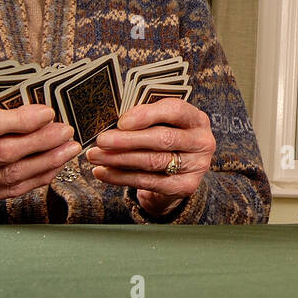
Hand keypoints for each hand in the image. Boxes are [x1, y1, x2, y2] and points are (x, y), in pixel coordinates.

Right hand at [0, 105, 79, 219]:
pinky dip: (38, 177)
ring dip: (47, 161)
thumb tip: (35, 111)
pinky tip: (55, 165)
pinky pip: (12, 190)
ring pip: (12, 175)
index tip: (47, 113)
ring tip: (69, 148)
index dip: (19, 119)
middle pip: (3, 153)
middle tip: (65, 131)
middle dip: (41, 141)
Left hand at [85, 99, 215, 217]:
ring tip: (95, 156)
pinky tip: (103, 172)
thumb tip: (113, 119)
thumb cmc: (166, 139)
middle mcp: (202, 142)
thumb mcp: (163, 124)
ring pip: (153, 161)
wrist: (179, 173)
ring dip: (119, 159)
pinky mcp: (185, 186)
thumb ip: (146, 118)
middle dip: (128, 140)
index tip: (121, 121)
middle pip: (163, 139)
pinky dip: (121, 177)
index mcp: (197, 119)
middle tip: (101, 140)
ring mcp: (196, 166)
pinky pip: (148, 182)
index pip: (175, 111)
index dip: (148, 115)